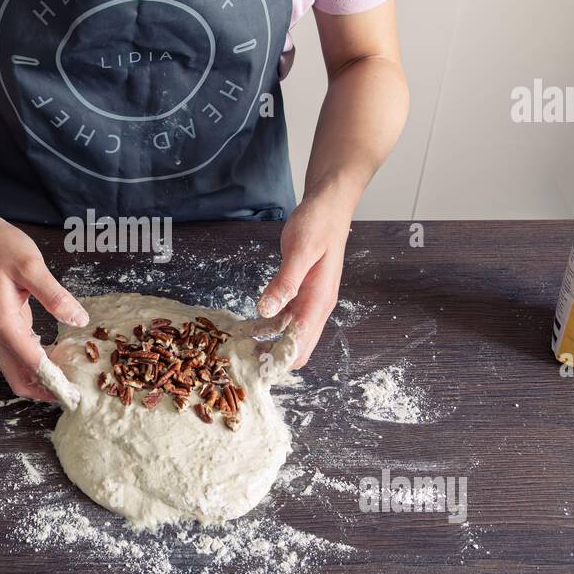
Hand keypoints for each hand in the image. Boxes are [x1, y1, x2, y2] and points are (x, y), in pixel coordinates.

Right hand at [0, 213, 88, 401]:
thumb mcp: (31, 266)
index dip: (54, 383)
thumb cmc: (0, 246)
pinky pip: (18, 354)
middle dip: (45, 391)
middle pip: (18, 379)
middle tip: (74, 396)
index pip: (31, 365)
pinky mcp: (1, 324)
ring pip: (17, 369)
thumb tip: (79, 320)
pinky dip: (36, 363)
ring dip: (41, 379)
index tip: (75, 395)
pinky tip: (57, 358)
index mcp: (3, 323)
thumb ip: (55, 296)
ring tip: (70, 381)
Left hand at [256, 193, 353, 369]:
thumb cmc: (318, 225)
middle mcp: (317, 306)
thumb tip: (266, 311)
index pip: (301, 344)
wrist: (330, 206)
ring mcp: (311, 300)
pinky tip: (253, 326)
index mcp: (319, 301)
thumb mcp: (300, 251)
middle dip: (274, 358)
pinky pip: (288, 318)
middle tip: (245, 359)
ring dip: (271, 343)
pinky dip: (272, 326)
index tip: (255, 367)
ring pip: (292, 334)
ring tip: (243, 346)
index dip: (279, 359)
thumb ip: (285, 282)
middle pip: (299, 347)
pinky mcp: (303, 292)